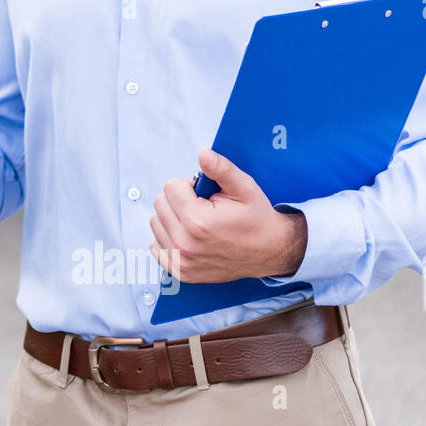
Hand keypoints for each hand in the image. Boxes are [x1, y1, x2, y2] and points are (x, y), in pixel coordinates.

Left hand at [148, 147, 307, 283]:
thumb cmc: (256, 218)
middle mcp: (185, 243)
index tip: (205, 195)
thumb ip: (221, 168)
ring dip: (172, 218)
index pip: (170, 187)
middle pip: (160, 203)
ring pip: (155, 223)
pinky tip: (189, 237)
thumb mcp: (244, 188)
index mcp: (197, 221)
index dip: (188, 186)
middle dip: (178, 200)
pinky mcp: (180, 272)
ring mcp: (181, 261)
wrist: (270, 251)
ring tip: (197, 222)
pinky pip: (155, 246)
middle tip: (203, 208)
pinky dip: (168, 238)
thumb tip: (202, 153)